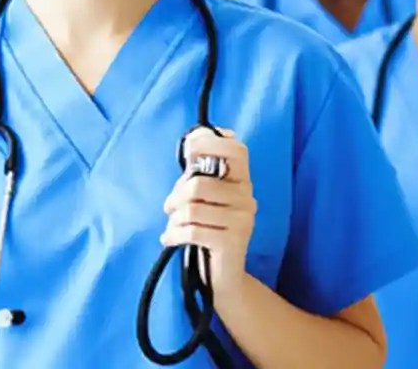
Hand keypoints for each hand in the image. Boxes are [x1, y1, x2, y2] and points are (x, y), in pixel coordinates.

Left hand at [160, 126, 256, 291]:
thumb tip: (193, 142)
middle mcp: (247, 198)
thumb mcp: (202, 197)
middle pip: (199, 183)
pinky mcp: (233, 242)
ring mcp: (243, 220)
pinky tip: (170, 239)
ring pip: (192, 208)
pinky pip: (191, 230)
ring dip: (174, 218)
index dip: (210, 142)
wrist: (222, 276)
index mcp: (241, 181)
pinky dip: (173, 234)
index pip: (237, 150)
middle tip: (170, 207)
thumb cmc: (207, 229)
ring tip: (174, 225)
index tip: (189, 150)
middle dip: (176, 195)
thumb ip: (198, 172)